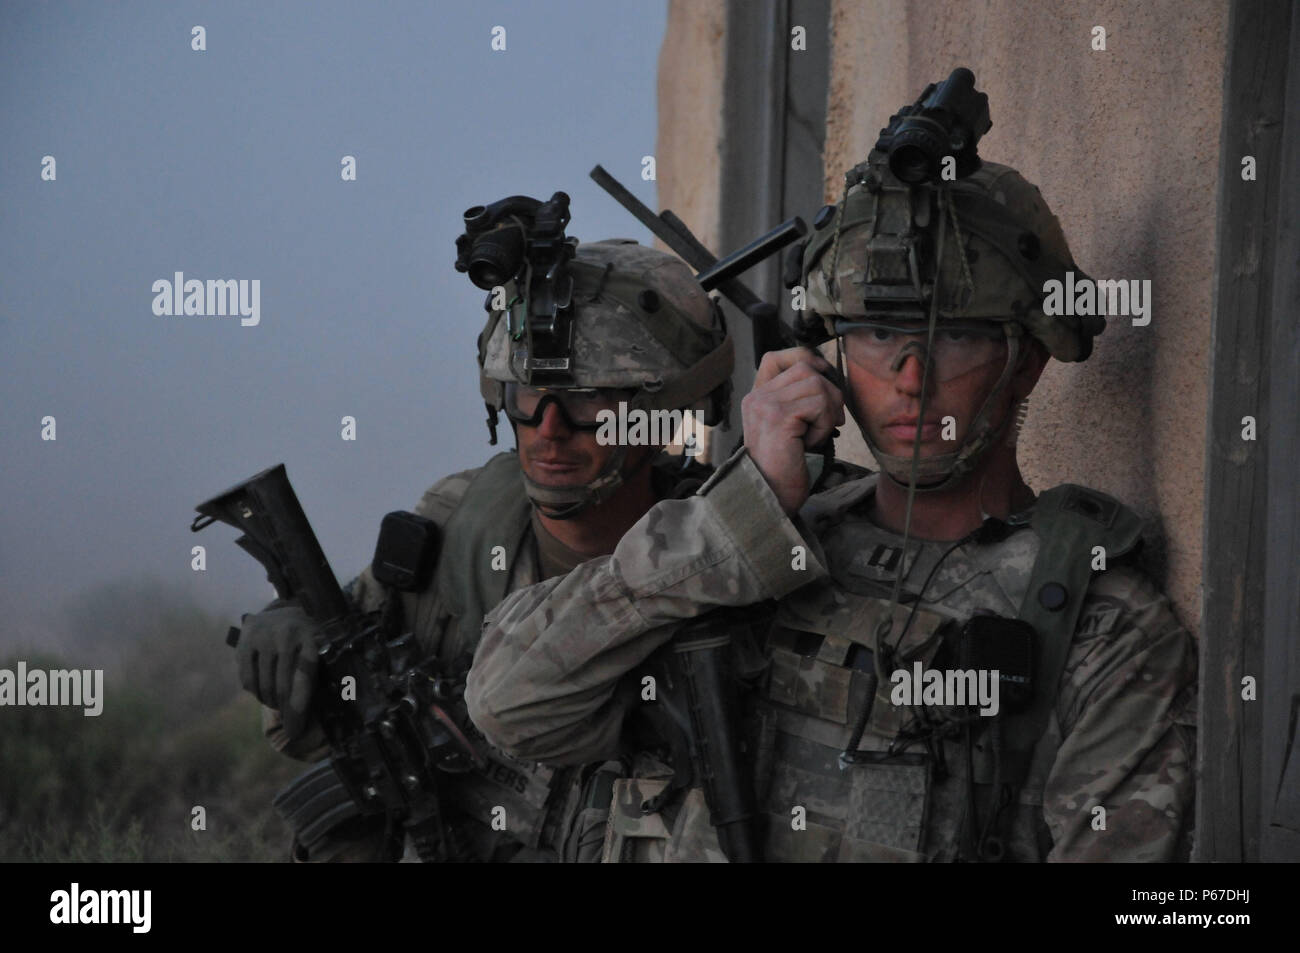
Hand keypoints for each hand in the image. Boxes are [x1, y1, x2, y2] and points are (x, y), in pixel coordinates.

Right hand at [236, 603, 320, 738]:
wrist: (282, 613)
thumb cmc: (309, 640)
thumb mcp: (323, 650)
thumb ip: (326, 675)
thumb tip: (337, 707)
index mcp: (313, 638)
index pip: (304, 679)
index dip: (298, 708)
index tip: (296, 732)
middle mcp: (287, 635)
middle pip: (282, 686)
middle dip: (285, 711)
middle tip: (290, 724)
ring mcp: (264, 637)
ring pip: (265, 685)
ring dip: (270, 702)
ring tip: (277, 705)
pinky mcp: (245, 642)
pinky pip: (247, 679)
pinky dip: (255, 692)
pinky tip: (263, 692)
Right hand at [741, 347, 843, 514]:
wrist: (769, 495)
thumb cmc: (785, 466)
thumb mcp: (790, 426)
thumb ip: (799, 401)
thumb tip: (828, 377)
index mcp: (757, 397)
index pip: (775, 357)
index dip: (804, 359)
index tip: (823, 381)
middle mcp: (757, 396)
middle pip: (806, 368)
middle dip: (829, 393)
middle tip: (831, 421)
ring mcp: (765, 405)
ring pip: (817, 384)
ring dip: (828, 411)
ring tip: (817, 434)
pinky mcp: (778, 417)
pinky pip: (818, 404)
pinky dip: (824, 424)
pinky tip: (811, 442)